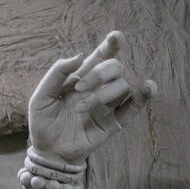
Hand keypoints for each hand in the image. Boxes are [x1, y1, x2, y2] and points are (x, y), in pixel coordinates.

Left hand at [28, 31, 156, 165]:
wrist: (47, 151)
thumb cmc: (43, 123)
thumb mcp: (41, 97)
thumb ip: (57, 74)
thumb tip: (81, 55)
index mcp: (83, 78)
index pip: (102, 57)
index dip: (112, 45)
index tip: (115, 37)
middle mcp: (100, 88)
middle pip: (116, 68)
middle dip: (100, 74)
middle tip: (79, 89)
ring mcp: (109, 105)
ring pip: (123, 86)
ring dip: (103, 93)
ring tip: (80, 108)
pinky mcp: (114, 123)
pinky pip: (134, 107)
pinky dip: (144, 96)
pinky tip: (148, 87)